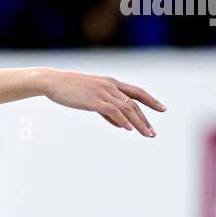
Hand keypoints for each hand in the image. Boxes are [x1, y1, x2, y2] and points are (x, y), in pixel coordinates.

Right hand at [41, 69, 165, 136]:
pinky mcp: (94, 100)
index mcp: (111, 83)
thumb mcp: (91, 98)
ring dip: (139, 123)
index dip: (151, 100)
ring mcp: (103, 92)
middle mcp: (111, 86)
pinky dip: (123, 120)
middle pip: (134, 103)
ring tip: (147, 134)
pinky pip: (113, 111)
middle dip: (145, 119)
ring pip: (127, 109)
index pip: (137, 91)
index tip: (163, 109)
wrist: (52, 82)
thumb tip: (121, 125)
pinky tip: (129, 129)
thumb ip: (107, 111)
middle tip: (153, 133)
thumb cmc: (69, 90)